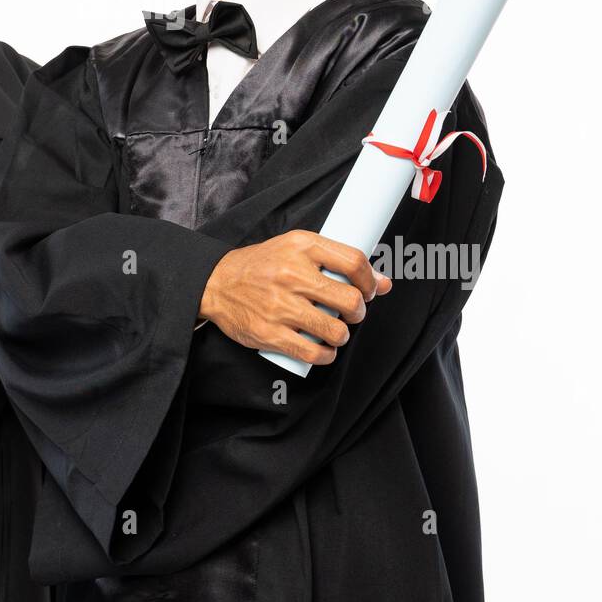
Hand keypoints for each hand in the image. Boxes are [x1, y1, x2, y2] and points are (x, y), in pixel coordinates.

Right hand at [198, 229, 391, 367]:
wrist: (217, 283)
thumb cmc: (261, 265)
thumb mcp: (296, 249)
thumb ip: (336, 262)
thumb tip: (384, 283)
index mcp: (300, 246)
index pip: (353, 261)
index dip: (370, 280)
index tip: (370, 289)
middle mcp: (291, 273)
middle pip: (350, 299)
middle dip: (359, 311)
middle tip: (352, 312)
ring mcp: (280, 305)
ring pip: (335, 330)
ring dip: (342, 335)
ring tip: (335, 331)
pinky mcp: (270, 333)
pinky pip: (313, 353)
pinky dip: (326, 355)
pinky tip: (324, 349)